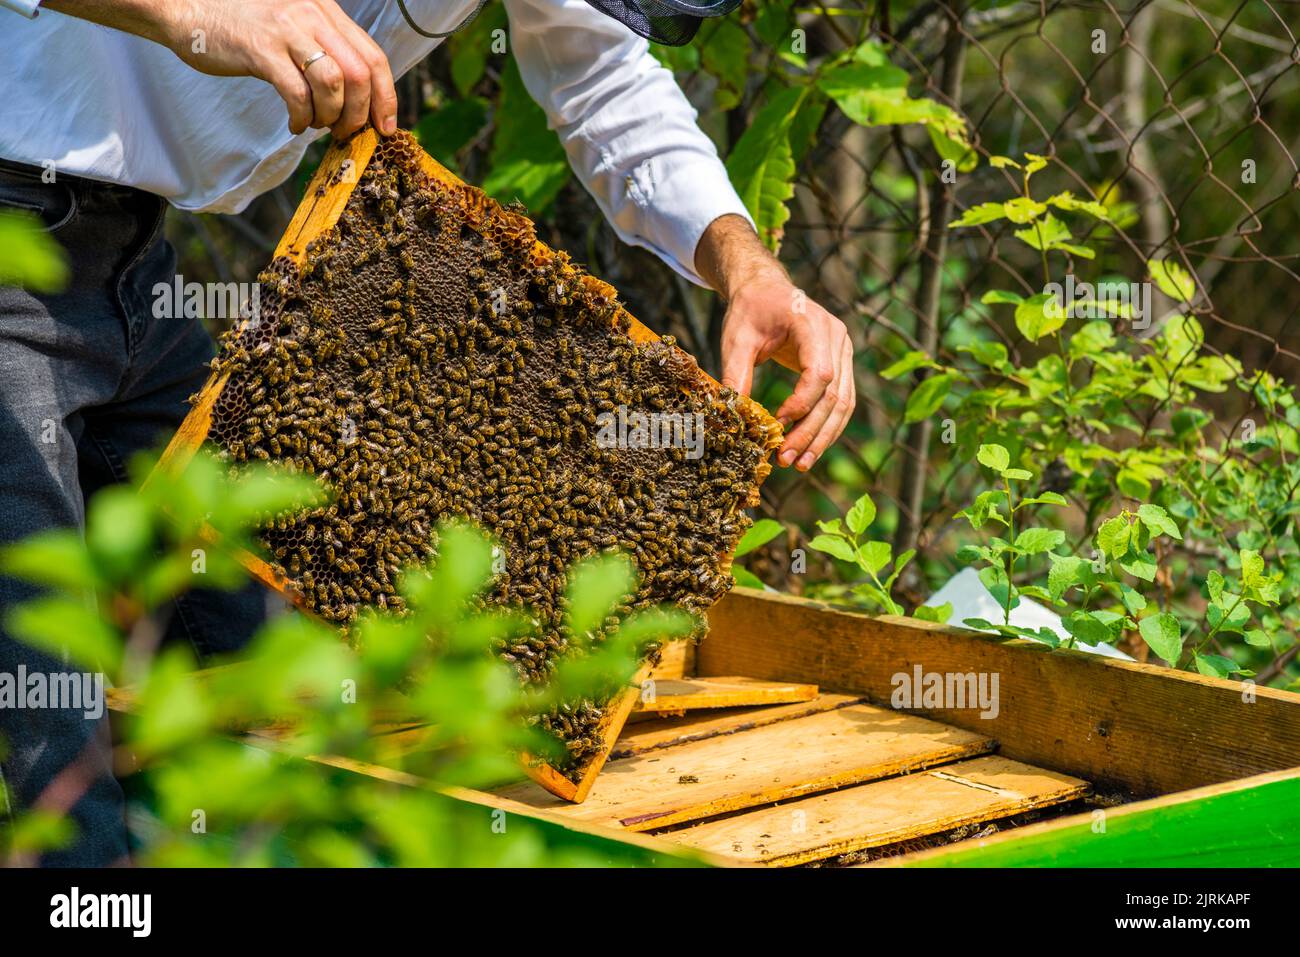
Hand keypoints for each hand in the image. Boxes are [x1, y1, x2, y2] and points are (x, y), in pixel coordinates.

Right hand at [47, 0, 397, 138]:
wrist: (187, 7)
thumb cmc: (244, 25)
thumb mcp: (295, 28)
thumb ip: (326, 51)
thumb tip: (357, 99)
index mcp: (326, 11)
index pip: (374, 57)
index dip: (386, 97)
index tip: (385, 125)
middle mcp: (312, 14)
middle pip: (360, 74)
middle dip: (360, 114)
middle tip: (346, 132)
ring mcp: (287, 30)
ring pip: (334, 84)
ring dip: (331, 117)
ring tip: (316, 124)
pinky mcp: (262, 49)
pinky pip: (298, 94)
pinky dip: (302, 118)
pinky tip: (295, 123)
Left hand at [695, 215, 854, 471]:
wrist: (765, 289)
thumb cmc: (750, 311)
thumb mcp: (736, 339)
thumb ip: (736, 374)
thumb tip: (734, 417)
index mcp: (813, 323)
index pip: (820, 372)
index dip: (801, 403)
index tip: (776, 424)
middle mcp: (837, 337)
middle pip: (835, 395)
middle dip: (811, 432)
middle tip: (786, 459)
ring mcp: (844, 351)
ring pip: (844, 404)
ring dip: (822, 438)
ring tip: (800, 464)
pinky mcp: (841, 364)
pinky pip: (841, 401)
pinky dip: (826, 427)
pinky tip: (808, 449)